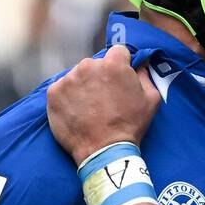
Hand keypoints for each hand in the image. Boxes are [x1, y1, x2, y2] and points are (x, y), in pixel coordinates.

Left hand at [46, 45, 160, 163]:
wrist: (104, 152)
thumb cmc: (130, 127)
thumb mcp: (151, 100)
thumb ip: (145, 75)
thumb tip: (140, 64)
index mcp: (113, 64)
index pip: (117, 52)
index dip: (120, 66)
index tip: (119, 81)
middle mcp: (89, 65)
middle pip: (95, 64)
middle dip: (99, 77)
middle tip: (103, 100)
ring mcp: (69, 78)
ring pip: (77, 76)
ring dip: (83, 87)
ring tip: (89, 109)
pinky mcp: (54, 92)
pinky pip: (62, 89)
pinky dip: (68, 98)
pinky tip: (77, 112)